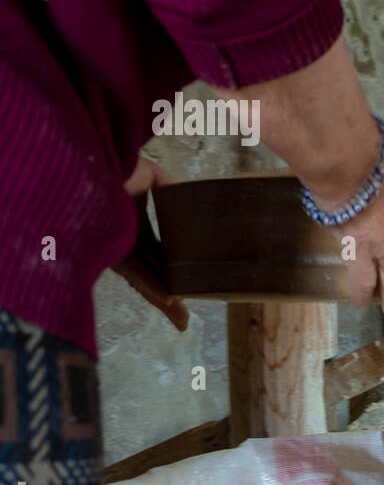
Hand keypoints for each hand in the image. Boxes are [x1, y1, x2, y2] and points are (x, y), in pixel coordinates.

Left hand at [112, 157, 189, 331]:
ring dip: (164, 302)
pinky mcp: (111, 253)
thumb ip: (169, 185)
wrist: (92, 164)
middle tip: (185, 319)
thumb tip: (185, 196)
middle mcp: (122, 242)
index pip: (156, 254)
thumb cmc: (114, 164)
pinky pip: (136, 275)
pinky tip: (171, 300)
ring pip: (144, 281)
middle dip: (170, 298)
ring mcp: (116, 250)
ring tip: (183, 321)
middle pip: (151, 275)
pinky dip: (154, 289)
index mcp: (129, 225)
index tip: (189, 283)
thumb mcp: (148, 174)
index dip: (173, 269)